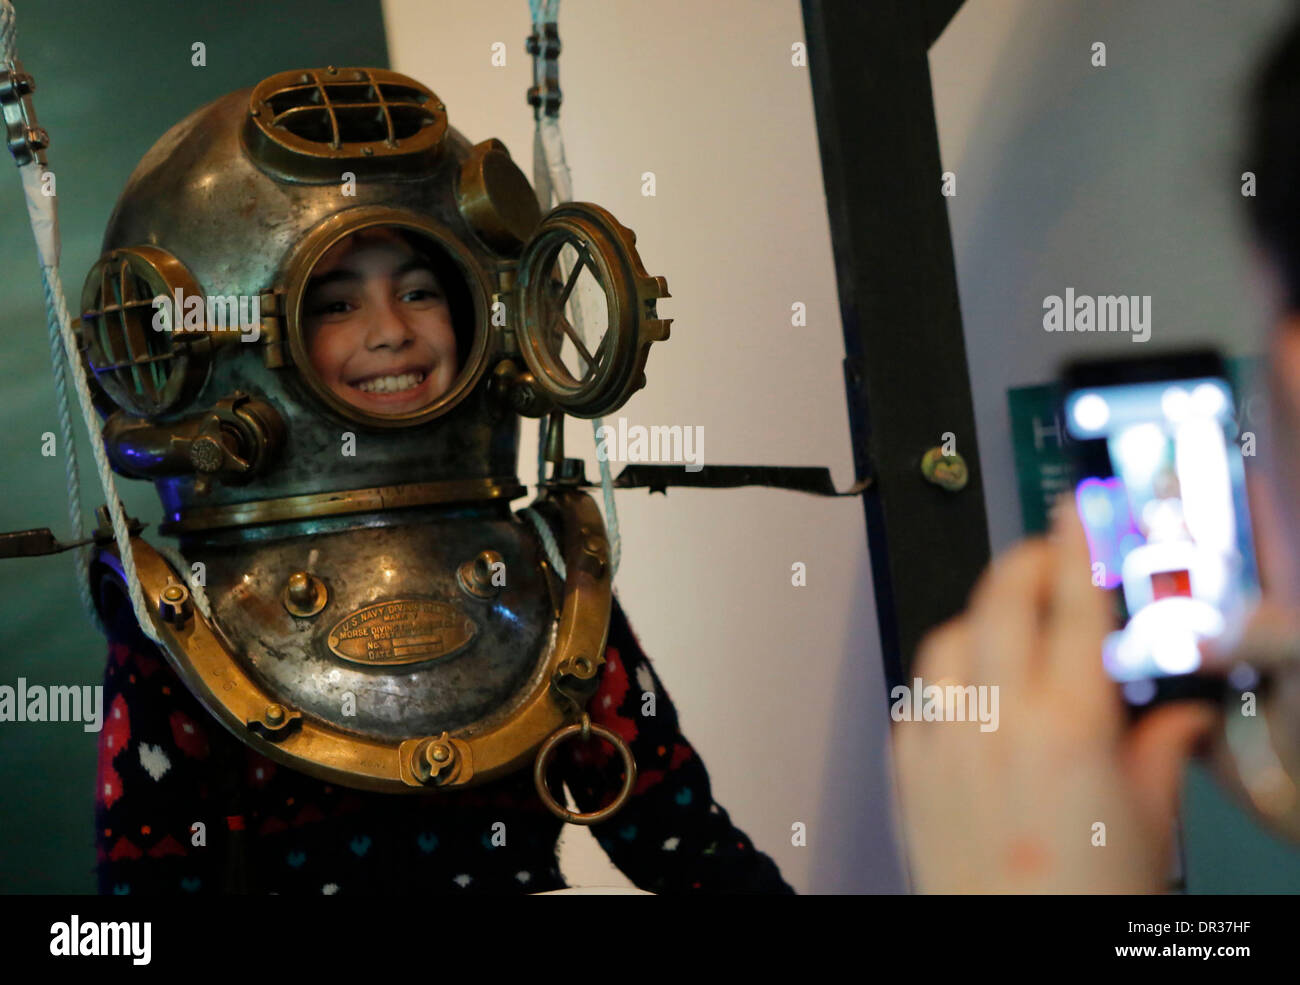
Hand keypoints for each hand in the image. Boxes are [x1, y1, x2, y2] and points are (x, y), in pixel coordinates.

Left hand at [892, 499, 1217, 892]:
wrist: (1013, 951)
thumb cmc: (1085, 903)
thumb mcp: (1150, 821)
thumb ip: (1162, 746)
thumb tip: (1181, 709)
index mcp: (1068, 726)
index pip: (1073, 602)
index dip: (1077, 542)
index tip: (1079, 509)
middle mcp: (996, 721)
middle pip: (999, 597)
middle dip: (1026, 561)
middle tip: (1049, 559)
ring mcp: (943, 740)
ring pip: (948, 637)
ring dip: (981, 619)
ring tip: (1011, 632)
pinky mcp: (908, 766)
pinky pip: (921, 694)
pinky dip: (948, 679)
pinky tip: (976, 697)